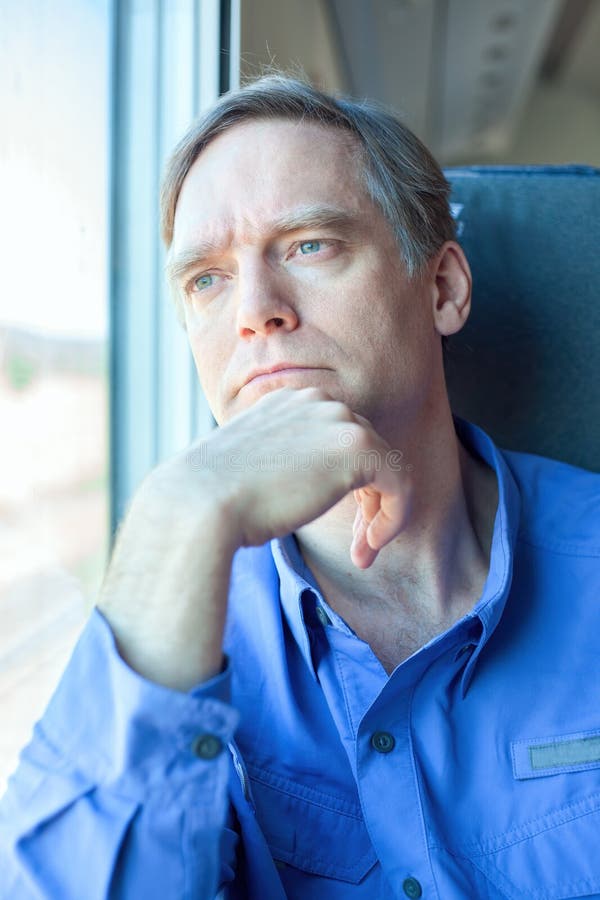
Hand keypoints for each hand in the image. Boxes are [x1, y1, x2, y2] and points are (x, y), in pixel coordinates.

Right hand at [193, 387, 410, 556]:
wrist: (200, 503)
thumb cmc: (214, 499)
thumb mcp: (253, 470)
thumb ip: (284, 466)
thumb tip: (307, 489)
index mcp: (288, 401)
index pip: (337, 440)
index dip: (347, 487)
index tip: (338, 526)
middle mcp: (316, 400)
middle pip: (366, 451)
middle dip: (367, 502)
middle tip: (359, 547)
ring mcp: (338, 419)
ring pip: (387, 467)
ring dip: (380, 515)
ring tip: (363, 552)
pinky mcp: (358, 447)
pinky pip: (400, 482)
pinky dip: (395, 516)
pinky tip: (370, 546)